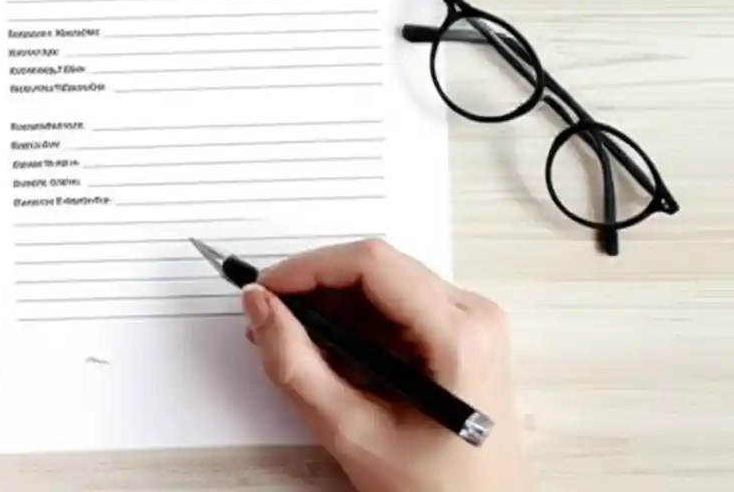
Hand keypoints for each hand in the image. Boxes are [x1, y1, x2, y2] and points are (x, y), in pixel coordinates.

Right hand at [241, 240, 527, 491]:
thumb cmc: (437, 489)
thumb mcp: (353, 432)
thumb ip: (297, 366)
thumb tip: (260, 306)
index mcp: (458, 335)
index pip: (372, 264)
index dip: (309, 267)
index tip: (266, 289)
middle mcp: (473, 314)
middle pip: (377, 268)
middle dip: (315, 286)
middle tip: (268, 316)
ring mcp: (470, 321)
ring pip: (383, 283)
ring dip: (331, 303)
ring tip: (290, 340)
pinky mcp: (459, 333)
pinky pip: (396, 305)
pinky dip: (353, 321)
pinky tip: (325, 353)